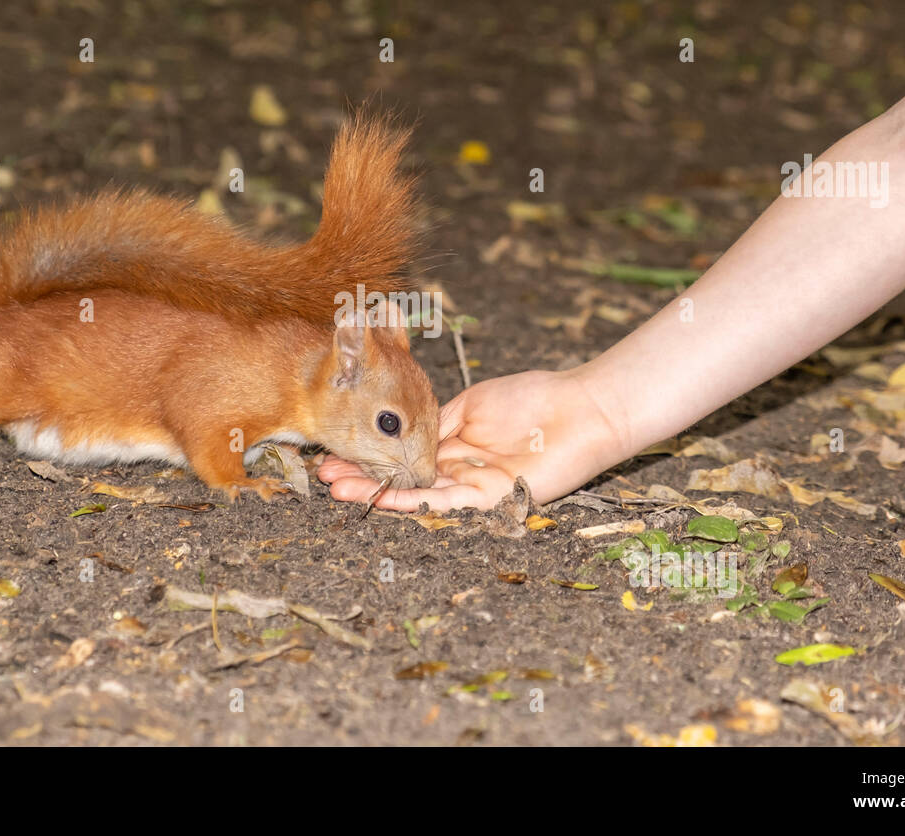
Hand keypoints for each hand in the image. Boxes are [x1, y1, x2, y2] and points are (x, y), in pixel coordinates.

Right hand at [318, 368, 626, 510]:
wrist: (580, 409)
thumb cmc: (534, 398)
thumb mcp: (471, 404)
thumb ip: (436, 421)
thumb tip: (397, 430)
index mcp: (453, 445)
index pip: (403, 454)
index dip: (370, 455)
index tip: (335, 450)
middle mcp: (459, 471)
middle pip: (403, 480)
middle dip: (363, 479)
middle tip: (324, 478)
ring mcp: (474, 488)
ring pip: (417, 497)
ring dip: (377, 496)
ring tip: (339, 490)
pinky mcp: (492, 500)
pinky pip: (446, 505)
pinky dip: (413, 503)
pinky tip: (382, 498)